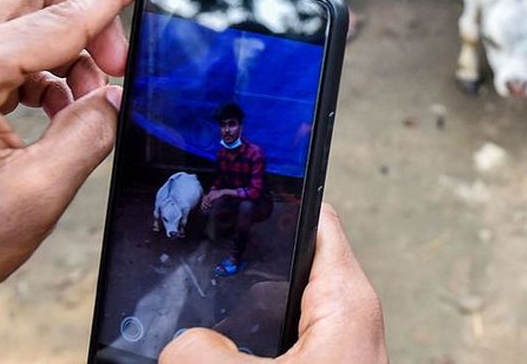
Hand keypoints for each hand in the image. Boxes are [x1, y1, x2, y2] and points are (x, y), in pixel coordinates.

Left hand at [0, 0, 152, 320]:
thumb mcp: (33, 196)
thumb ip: (88, 135)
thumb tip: (113, 98)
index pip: (58, 19)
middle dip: (85, 22)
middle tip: (115, 68)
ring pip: (12, 23)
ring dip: (60, 51)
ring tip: (82, 104)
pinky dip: (32, 69)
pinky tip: (48, 110)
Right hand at [159, 203, 387, 362]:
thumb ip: (202, 354)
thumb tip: (183, 345)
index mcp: (343, 297)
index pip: (315, 218)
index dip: (276, 195)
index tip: (231, 181)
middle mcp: (341, 315)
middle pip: (282, 264)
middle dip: (235, 262)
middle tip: (188, 252)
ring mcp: (327, 348)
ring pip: (268, 312)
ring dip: (231, 317)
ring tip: (184, 306)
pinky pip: (269, 346)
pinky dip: (238, 348)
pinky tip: (202, 350)